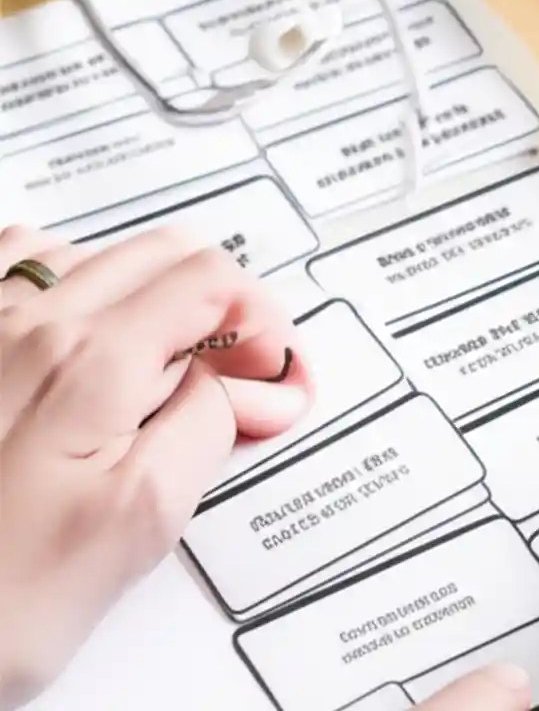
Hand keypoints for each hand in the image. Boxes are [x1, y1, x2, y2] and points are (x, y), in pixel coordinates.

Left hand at [0, 225, 311, 707]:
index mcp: (88, 360)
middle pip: (164, 256)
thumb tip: (245, 388)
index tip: (277, 379)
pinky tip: (83, 340)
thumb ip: (209, 429)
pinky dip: (74, 287)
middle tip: (240, 378)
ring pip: (96, 254)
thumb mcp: (140, 520)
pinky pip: (18, 266)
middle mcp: (25, 324)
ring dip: (151, 296)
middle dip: (222, 308)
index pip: (213, 283)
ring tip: (164, 366)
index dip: (266, 326)